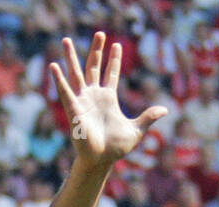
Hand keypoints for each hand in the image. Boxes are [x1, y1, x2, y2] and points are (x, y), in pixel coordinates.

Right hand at [51, 33, 166, 168]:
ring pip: (76, 74)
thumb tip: (165, 110)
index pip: (111, 73)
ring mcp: (82, 101)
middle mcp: (94, 96)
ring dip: (71, 57)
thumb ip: (148, 118)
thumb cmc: (116, 149)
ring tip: (66, 40)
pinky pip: (65, 92)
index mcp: (108, 98)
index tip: (117, 45)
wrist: (101, 161)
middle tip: (100, 33)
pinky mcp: (73, 109)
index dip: (114, 60)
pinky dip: (59, 80)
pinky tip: (54, 66)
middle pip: (93, 67)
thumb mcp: (136, 130)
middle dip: (97, 50)